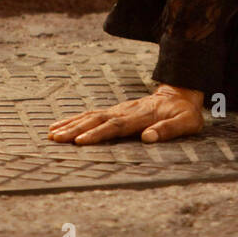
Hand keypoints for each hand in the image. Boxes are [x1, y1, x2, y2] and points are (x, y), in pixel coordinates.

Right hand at [47, 84, 204, 144]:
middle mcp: (125, 111)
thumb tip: (148, 137)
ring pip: (91, 116)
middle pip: (97, 120)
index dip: (97, 134)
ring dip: (71, 124)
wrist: (181, 95)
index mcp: (141, 116)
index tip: (80, 141)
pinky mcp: (115, 111)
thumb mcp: (186, 122)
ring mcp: (118, 110)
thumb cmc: (184, 113)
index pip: (116, 126)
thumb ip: (169, 129)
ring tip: (51, 134)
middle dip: (76, 130)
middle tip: (56, 139)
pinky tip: (60, 126)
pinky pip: (92, 115)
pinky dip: (75, 119)